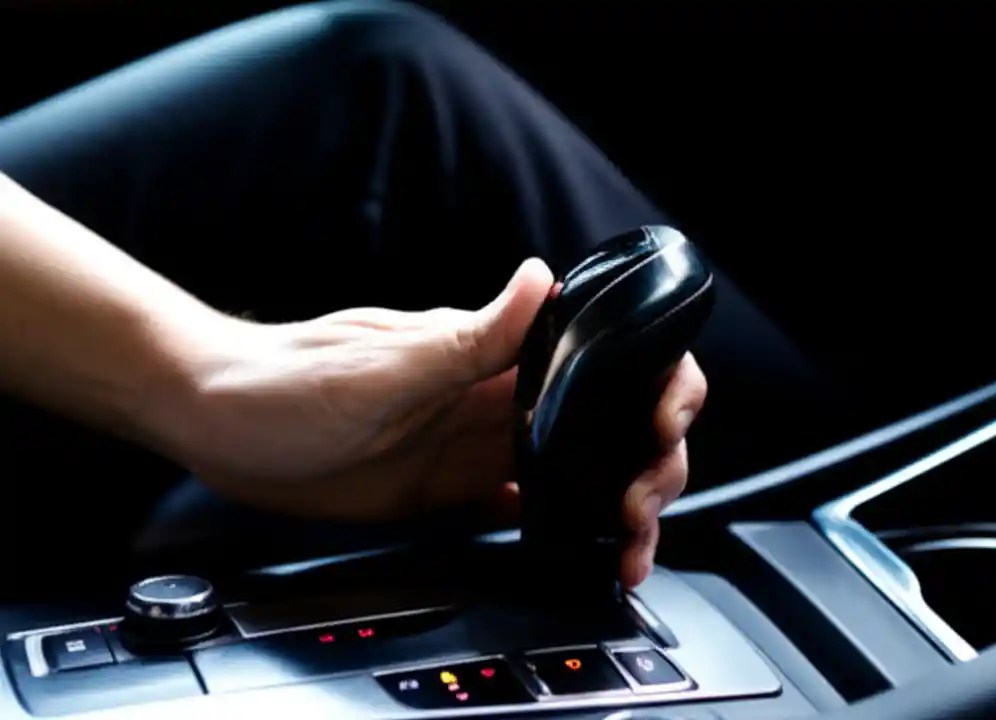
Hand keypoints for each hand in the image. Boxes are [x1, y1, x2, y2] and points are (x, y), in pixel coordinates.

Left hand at [165, 259, 706, 586]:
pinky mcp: (445, 487)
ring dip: (609, 502)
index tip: (664, 426)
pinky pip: (520, 503)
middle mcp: (493, 398)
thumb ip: (470, 337)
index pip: (597, 358)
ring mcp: (472, 443)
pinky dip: (557, 524)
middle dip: (644, 461)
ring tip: (623, 546)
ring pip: (571, 468)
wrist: (213, 423)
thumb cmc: (284, 379)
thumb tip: (542, 278)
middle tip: (637, 508)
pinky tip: (578, 546)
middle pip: (600, 422)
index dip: (652, 386)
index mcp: (491, 358)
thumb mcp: (383, 364)